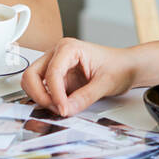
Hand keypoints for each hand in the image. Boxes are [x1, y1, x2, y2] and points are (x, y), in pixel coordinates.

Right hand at [21, 37, 137, 115]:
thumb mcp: (105, 83)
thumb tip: (67, 109)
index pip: (52, 72)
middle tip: (56, 109)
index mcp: (69, 48)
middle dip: (39, 95)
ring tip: (60, 108)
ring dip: (41, 98)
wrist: (126, 67)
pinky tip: (60, 107)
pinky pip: (43, 90)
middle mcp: (57, 54)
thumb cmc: (118, 66)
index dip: (54, 94)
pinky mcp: (57, 79)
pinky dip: (46, 100)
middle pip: (32, 75)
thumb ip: (85, 97)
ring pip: (32, 82)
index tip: (63, 109)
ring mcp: (55, 66)